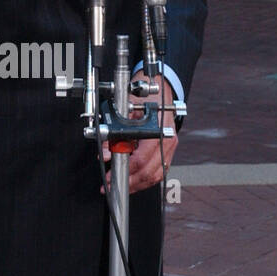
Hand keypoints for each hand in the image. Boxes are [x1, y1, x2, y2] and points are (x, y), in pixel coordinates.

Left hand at [102, 77, 177, 193]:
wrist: (161, 88)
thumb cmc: (142, 97)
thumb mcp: (125, 111)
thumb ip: (115, 134)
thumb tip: (106, 153)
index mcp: (157, 132)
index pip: (141, 160)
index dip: (124, 172)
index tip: (110, 178)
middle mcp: (167, 142)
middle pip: (150, 173)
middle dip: (129, 183)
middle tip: (111, 187)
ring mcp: (170, 147)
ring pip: (156, 175)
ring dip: (137, 184)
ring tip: (120, 187)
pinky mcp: (169, 150)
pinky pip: (159, 170)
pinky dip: (146, 178)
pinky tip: (133, 181)